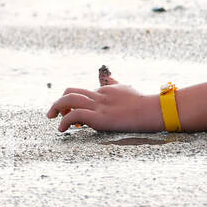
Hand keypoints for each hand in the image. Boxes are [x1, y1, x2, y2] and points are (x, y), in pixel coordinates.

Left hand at [46, 70, 164, 132]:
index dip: (75, 104)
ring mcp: (99, 106)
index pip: (83, 93)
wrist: (154, 110)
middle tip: (55, 113)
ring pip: (68, 99)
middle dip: (59, 102)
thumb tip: (108, 77)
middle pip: (70, 91)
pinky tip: (62, 129)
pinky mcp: (99, 118)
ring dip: (56, 108)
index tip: (72, 114)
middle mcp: (100, 95)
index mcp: (106, 90)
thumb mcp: (128, 89)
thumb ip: (116, 84)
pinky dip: (64, 122)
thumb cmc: (145, 103)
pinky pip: (74, 116)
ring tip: (53, 118)